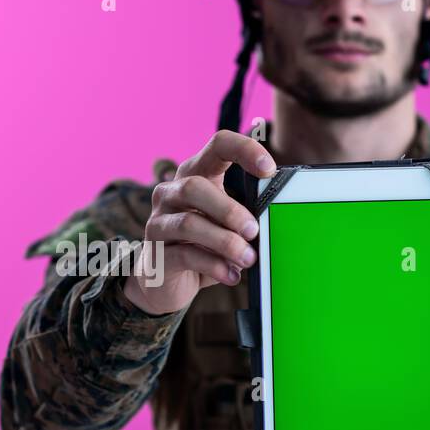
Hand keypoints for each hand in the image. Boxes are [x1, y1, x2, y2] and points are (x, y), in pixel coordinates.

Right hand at [123, 131, 274, 315]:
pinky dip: (214, 266)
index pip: (217, 146)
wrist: (164, 283)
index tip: (269, 170)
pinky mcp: (156, 254)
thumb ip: (244, 216)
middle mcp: (170, 193)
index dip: (243, 150)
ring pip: (188, 223)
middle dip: (229, 210)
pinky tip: (232, 275)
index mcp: (194, 175)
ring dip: (224, 241)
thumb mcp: (226, 226)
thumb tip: (273, 219)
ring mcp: (158, 223)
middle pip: (194, 186)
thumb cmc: (202, 247)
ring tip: (248, 258)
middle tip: (254, 230)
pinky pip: (185, 255)